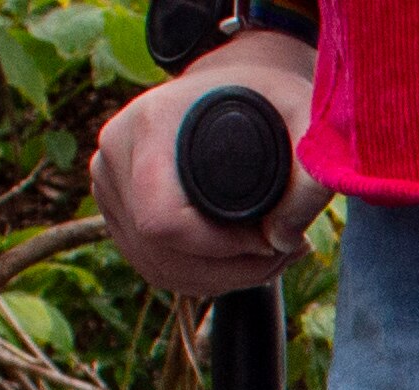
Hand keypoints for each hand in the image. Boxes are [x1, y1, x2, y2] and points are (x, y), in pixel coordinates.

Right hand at [91, 35, 324, 297]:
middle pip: (158, 252)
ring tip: (270, 256)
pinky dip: (201, 276)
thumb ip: (309, 174)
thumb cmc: (270, 97)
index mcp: (150, 125)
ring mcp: (108, 181)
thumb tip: (283, 240)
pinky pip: (154, 265)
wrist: (232, 81)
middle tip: (285, 253)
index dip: (219, 248)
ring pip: (157, 267)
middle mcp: (116, 152)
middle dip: (230, 269)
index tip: (270, 239)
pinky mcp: (115, 205)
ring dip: (220, 278)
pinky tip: (242, 261)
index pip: (161, 220)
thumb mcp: (304, 118)